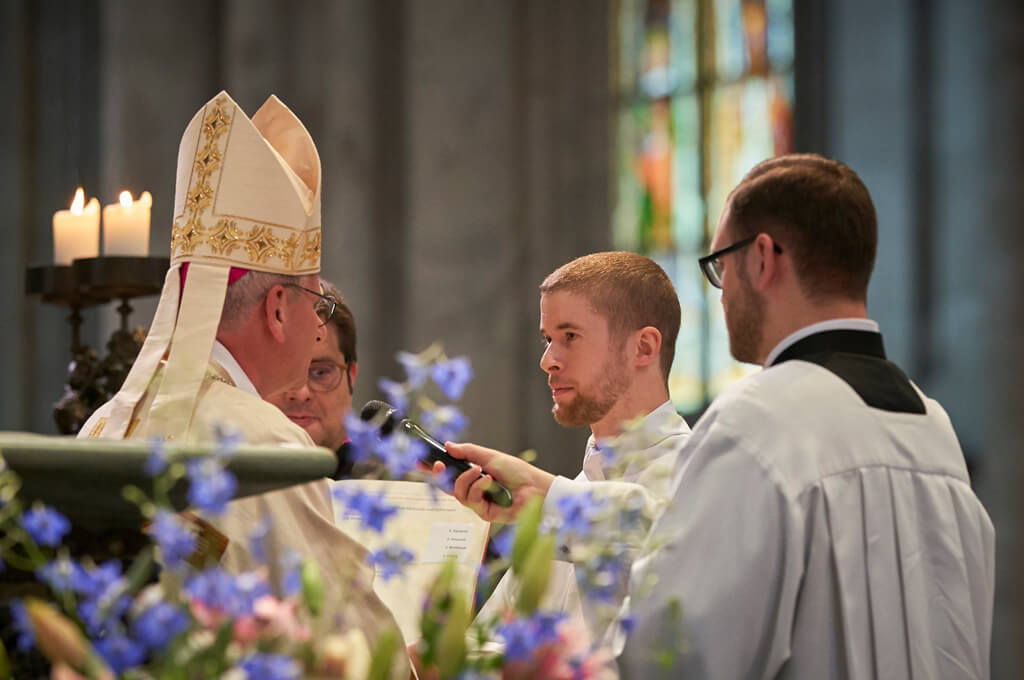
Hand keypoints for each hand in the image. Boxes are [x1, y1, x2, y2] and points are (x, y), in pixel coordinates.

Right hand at [432, 442, 555, 522]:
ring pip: (458, 494)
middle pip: (447, 486)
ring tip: (480, 471)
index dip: (432, 470)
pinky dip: (478, 488)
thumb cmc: (516, 471)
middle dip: (441, 475)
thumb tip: (449, 445)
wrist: (535, 487)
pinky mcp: (484, 514)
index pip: (448, 474)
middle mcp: (473, 490)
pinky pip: (471, 501)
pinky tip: (489, 481)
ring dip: (466, 480)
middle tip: (439, 465)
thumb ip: (468, 452)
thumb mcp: (489, 456)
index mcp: (473, 476)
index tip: (420, 462)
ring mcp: (478, 503)